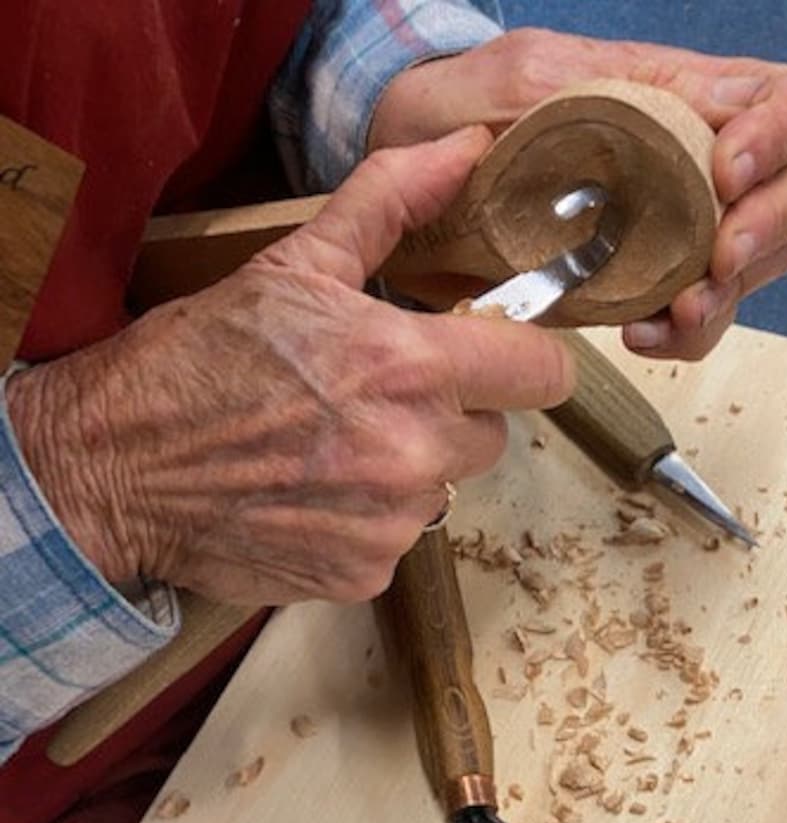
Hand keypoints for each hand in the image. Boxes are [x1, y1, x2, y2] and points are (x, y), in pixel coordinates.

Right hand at [6, 128, 573, 604]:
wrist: (116, 469)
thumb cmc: (199, 361)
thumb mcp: (291, 266)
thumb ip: (388, 206)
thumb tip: (462, 153)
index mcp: (405, 368)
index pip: (540, 373)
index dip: (530, 359)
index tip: (506, 356)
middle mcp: (411, 454)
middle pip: (491, 436)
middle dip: (450, 414)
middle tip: (378, 398)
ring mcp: (389, 524)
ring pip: (444, 491)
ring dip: (408, 471)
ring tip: (332, 448)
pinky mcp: (362, 575)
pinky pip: (398, 541)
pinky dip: (367, 523)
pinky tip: (311, 496)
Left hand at [370, 30, 786, 359]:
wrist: (409, 180)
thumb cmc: (458, 114)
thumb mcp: (513, 78)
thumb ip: (586, 87)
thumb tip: (659, 117)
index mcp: (684, 92)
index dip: (784, 138)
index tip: (728, 173)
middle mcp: (703, 159)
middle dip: (779, 224)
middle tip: (721, 258)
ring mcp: (687, 227)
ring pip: (768, 259)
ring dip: (736, 294)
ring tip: (679, 312)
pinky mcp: (655, 284)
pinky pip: (704, 317)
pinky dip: (688, 335)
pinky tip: (644, 336)